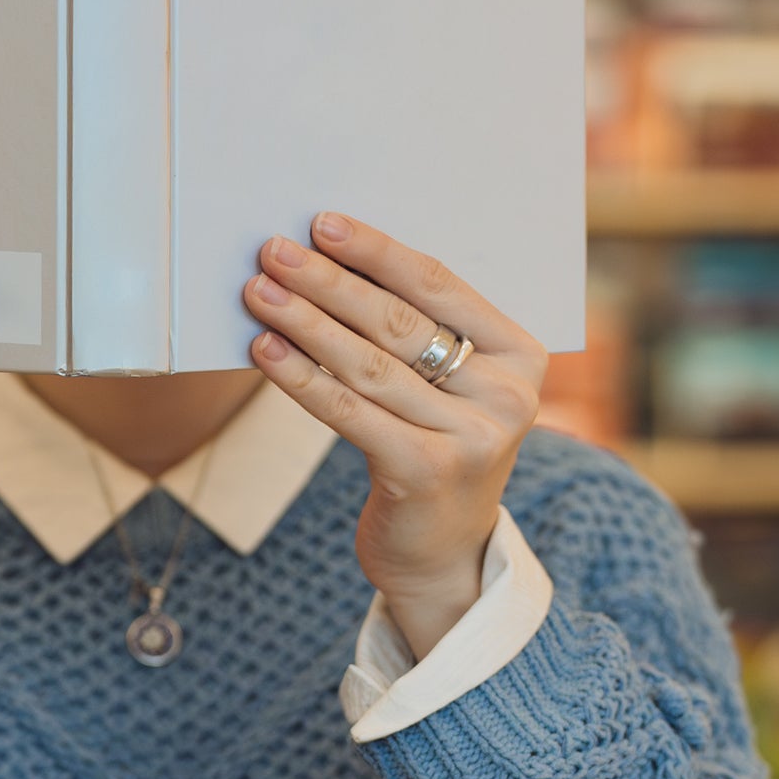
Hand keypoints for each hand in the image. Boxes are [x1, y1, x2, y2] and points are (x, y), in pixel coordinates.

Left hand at [244, 211, 544, 662]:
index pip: (441, 286)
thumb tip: (333, 260)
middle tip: (274, 252)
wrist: (443, 554)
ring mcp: (470, 439)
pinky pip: (349, 412)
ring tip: (258, 292)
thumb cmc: (434, 449)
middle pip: (401, 322)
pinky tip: (265, 349)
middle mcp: (506, 396)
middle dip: (329, 282)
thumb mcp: (446, 387)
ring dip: (305, 322)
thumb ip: (416, 331)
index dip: (377, 252)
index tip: (322, 224)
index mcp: (520, 356)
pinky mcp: (424, 474)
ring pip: (369, 365)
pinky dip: (301, 377)